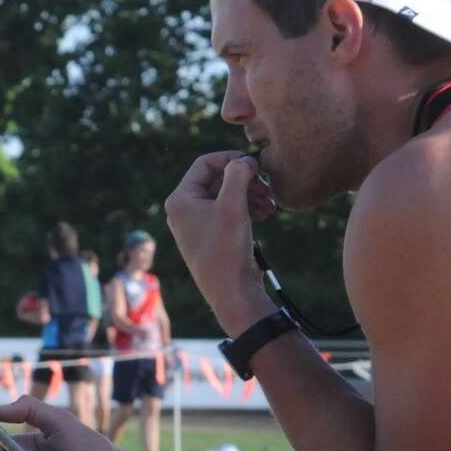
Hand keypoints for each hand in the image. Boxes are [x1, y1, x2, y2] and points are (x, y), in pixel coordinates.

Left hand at [164, 150, 275, 332]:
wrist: (231, 291)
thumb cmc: (226, 250)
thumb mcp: (233, 206)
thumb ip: (237, 174)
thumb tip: (244, 159)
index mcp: (179, 200)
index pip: (206, 163)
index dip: (232, 159)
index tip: (257, 166)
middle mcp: (183, 209)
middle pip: (218, 178)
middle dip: (246, 181)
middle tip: (268, 189)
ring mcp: (195, 223)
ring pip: (226, 194)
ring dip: (250, 195)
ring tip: (270, 205)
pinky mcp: (210, 234)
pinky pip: (228, 210)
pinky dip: (247, 208)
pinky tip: (265, 215)